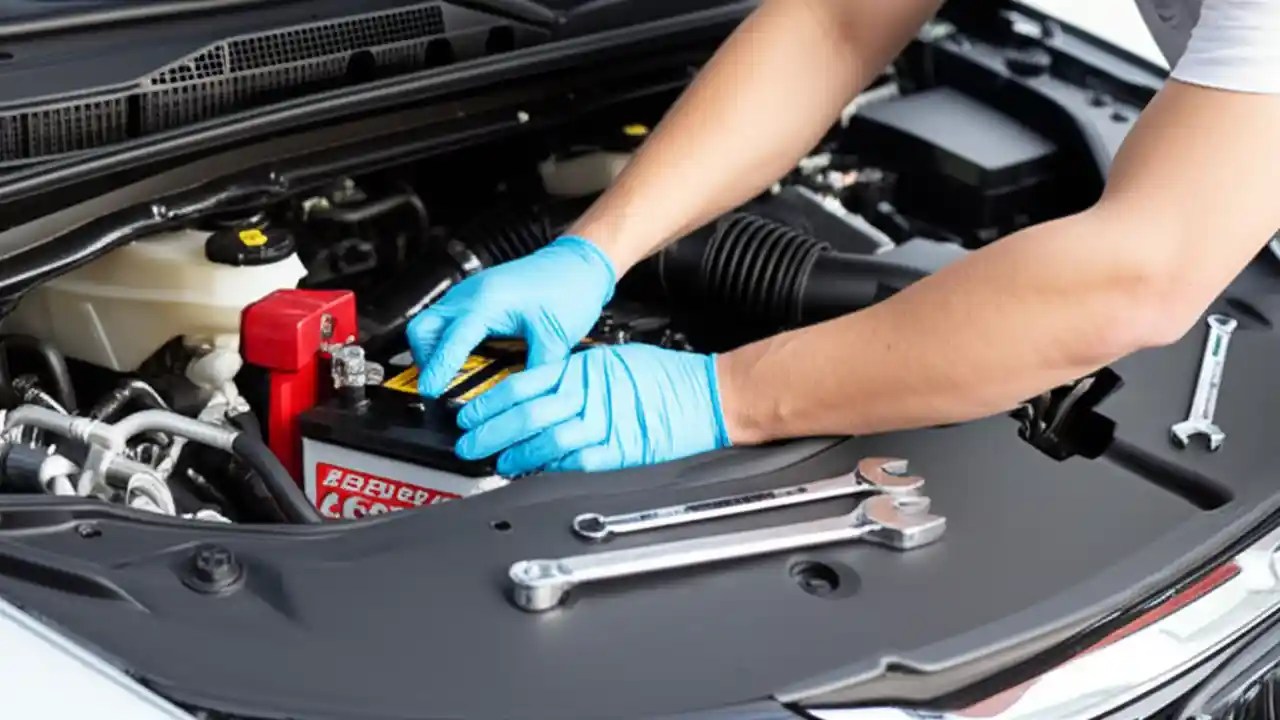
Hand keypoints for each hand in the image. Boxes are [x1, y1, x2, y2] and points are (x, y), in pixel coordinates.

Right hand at [407, 236, 616, 396]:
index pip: (450, 340)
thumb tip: (522, 403)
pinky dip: (445, 340)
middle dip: (425, 359)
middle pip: (424, 328)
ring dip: (432, 350)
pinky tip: (462, 358)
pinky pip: (446, 318)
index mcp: (487, 301)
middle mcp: (470, 293)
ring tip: (448, 377)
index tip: (429, 392)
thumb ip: (536, 373)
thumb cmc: (570, 289)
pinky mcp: (474, 295)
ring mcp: (469, 292)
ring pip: (430, 323)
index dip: (438, 369)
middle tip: (437, 386)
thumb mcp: (556, 338)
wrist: (579, 262)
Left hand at [454, 344, 730, 474]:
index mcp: (585, 367)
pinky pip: (576, 461)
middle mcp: (590, 393)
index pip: (524, 383)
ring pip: (546, 439)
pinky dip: (551, 468)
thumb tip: (542, 387)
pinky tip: (534, 472)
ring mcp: (604, 422)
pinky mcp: (620, 449)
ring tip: (497, 462)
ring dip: (517, 453)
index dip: (491, 401)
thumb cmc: (668, 378)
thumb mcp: (615, 359)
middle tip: (469, 444)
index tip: (470, 414)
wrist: (708, 395)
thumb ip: (577, 373)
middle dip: (492, 431)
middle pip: (527, 413)